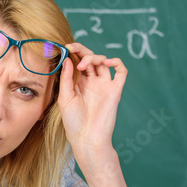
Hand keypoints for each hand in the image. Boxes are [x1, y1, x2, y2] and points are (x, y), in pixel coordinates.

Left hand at [57, 42, 128, 186]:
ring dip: (94, 57)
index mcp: (79, 83)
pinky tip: (107, 62)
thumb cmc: (73, 122)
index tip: (66, 47)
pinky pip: (121, 72)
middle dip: (82, 50)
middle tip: (73, 48)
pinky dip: (117, 62)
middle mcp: (92, 82)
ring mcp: (104, 85)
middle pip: (91, 58)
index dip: (74, 52)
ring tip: (83, 65)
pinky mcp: (115, 90)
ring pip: (104, 62)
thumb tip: (68, 58)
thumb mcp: (65, 97)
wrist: (87, 139)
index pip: (78, 61)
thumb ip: (66, 78)